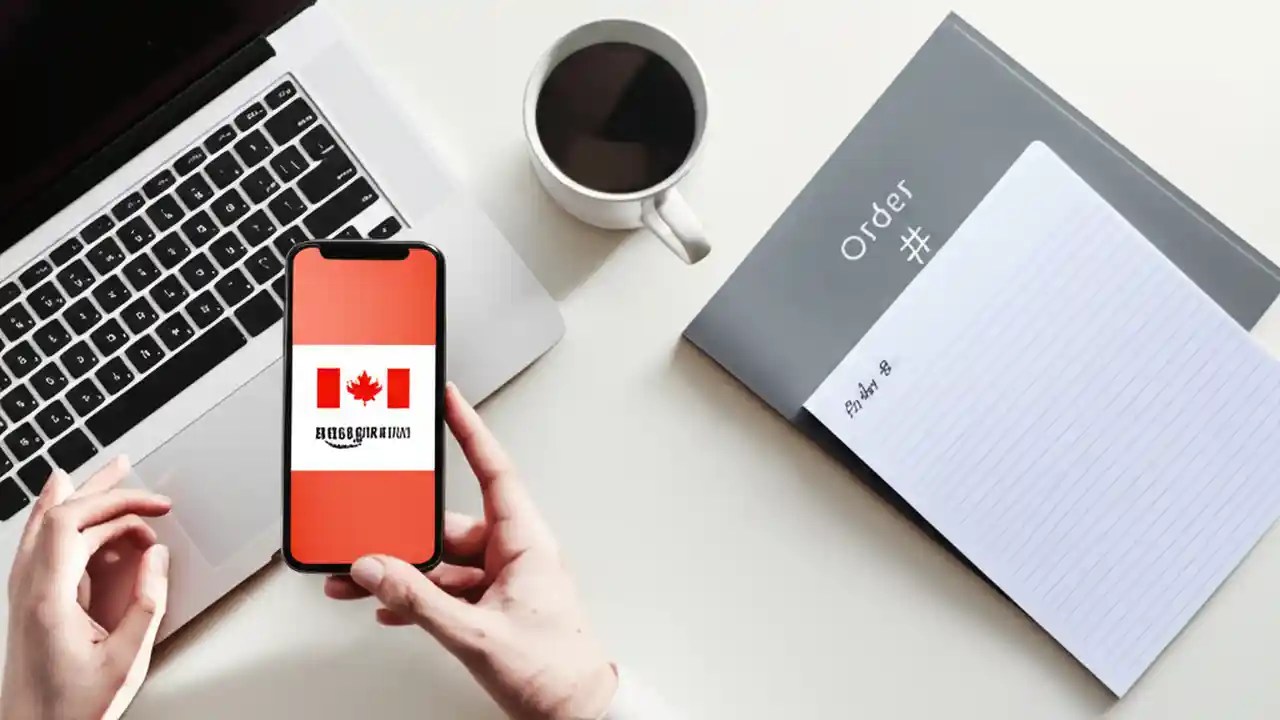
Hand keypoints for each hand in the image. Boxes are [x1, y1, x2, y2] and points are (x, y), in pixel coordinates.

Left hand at [1, 457, 171, 719]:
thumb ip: (147, 604)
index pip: (71, 523)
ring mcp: (23, 595)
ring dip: (74, 498)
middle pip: (54, 515)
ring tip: (103, 478)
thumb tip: (156, 557)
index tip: (155, 506)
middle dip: (97, 488)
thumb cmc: (71, 710)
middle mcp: (27, 589)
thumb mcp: (126, 661)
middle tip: (128, 467)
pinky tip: (66, 512)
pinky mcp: (28, 603)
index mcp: (46, 598)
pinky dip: (57, 519)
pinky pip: (38, 545)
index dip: (115, 502)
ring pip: (42, 527)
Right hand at [325, 384, 617, 719]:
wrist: (576, 714)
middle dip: (404, 531)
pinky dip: (416, 596)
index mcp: (525, 543)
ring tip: (359, 577)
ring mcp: (504, 580)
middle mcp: (515, 554)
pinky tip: (387, 604)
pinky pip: (448, 589)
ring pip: (443, 562)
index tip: (449, 399)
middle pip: (450, 526)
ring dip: (403, 571)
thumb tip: (378, 569)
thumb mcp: (476, 633)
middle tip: (366, 526)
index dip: (469, 430)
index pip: (494, 471)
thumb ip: (419, 601)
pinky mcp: (494, 606)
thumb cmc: (554, 671)